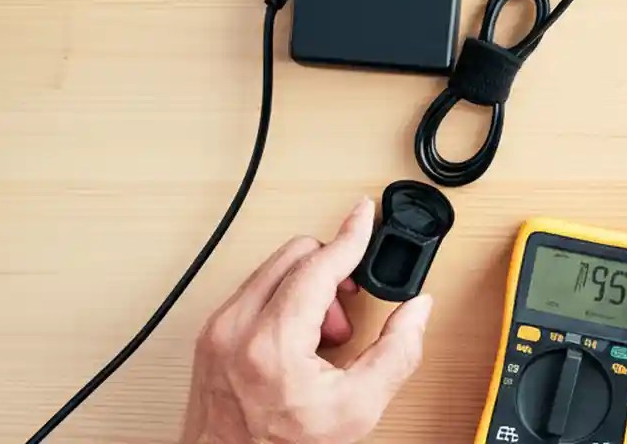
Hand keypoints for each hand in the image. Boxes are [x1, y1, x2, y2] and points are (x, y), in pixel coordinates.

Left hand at [179, 198, 432, 443]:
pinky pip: (255, 291)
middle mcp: (236, 328)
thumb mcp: (357, 411)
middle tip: (348, 308)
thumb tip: (416, 310)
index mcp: (272, 344)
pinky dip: (284, 302)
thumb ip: (397, 353)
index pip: (318, 266)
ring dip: (308, 287)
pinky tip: (298, 338)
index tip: (363, 214)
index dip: (351, 236)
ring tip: (322, 334)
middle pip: (295, 256)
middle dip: (332, 271)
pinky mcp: (210, 334)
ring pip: (273, 269)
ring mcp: (218, 329)